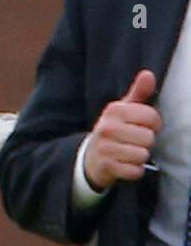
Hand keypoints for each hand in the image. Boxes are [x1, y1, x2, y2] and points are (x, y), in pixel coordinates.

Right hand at [83, 69, 160, 189]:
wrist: (91, 157)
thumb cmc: (114, 130)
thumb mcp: (123, 110)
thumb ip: (138, 93)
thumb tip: (148, 73)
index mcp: (114, 110)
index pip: (152, 117)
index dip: (154, 124)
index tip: (143, 126)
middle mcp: (107, 128)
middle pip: (148, 138)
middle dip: (146, 142)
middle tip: (134, 141)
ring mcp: (105, 148)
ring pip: (143, 155)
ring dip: (140, 157)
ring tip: (129, 152)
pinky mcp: (107, 167)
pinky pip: (136, 171)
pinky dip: (134, 170)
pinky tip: (125, 164)